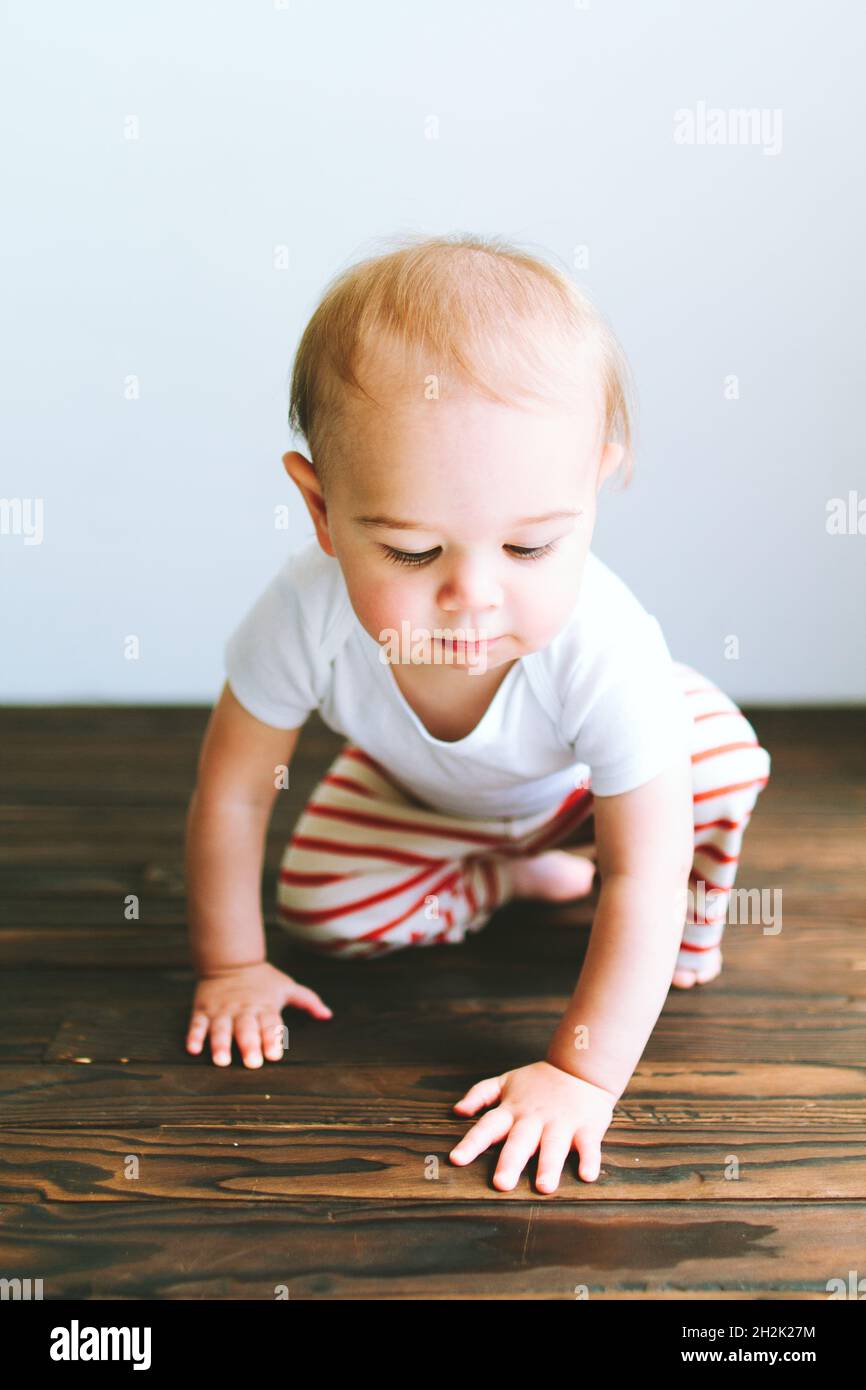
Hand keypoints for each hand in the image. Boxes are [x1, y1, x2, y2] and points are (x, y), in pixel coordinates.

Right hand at [186, 961, 331, 1067]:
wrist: (230, 960)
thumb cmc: (263, 980)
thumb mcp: (286, 986)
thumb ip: (307, 1001)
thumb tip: (328, 1015)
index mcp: (264, 1005)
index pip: (270, 1023)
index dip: (272, 1038)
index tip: (274, 1055)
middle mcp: (243, 1008)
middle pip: (246, 1028)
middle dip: (249, 1044)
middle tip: (252, 1062)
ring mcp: (221, 1010)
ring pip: (220, 1028)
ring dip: (220, 1044)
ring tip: (222, 1061)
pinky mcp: (202, 1010)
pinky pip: (197, 1024)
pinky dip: (194, 1035)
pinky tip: (193, 1049)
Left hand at [449, 1060, 616, 1191]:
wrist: (581, 1067)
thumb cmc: (539, 1082)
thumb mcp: (505, 1082)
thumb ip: (479, 1094)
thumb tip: (456, 1111)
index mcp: (512, 1110)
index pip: (488, 1127)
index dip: (472, 1142)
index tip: (456, 1160)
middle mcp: (534, 1118)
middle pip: (520, 1141)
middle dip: (510, 1161)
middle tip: (501, 1184)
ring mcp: (561, 1123)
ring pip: (553, 1145)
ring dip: (548, 1165)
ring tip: (543, 1187)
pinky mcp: (587, 1127)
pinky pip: (589, 1145)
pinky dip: (590, 1159)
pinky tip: (587, 1176)